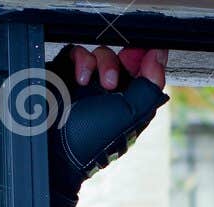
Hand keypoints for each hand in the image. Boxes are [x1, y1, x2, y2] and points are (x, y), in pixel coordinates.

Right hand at [44, 46, 169, 196]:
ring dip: (104, 63)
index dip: (147, 60)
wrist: (55, 146)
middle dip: (125, 60)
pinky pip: (79, 53)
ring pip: (102, 53)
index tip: (149, 52)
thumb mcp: (132, 113)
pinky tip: (81, 78)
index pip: (144, 72)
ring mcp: (90, 82)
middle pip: (124, 58)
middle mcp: (111, 92)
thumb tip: (159, 56)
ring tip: (102, 84)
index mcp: (130, 103)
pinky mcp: (68, 73)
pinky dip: (82, 60)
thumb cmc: (93, 139)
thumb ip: (150, 85)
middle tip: (123, 68)